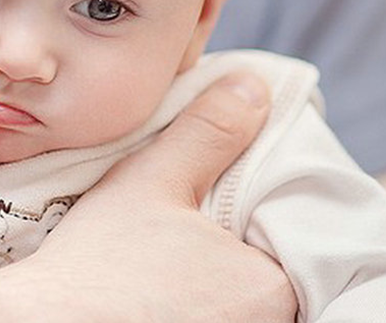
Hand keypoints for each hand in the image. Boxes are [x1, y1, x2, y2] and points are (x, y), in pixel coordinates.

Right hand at [0, 72, 296, 321]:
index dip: (255, 202)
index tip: (217, 189)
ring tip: (169, 249)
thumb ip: (207, 132)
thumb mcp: (151, 182)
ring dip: (213, 269)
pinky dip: (192, 298)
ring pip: (236, 296)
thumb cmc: (96, 264)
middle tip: (187, 217)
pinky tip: (156, 284)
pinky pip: (210, 313)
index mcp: (272, 287)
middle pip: (265, 267)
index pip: (288, 229)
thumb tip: (253, 86)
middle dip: (235, 237)